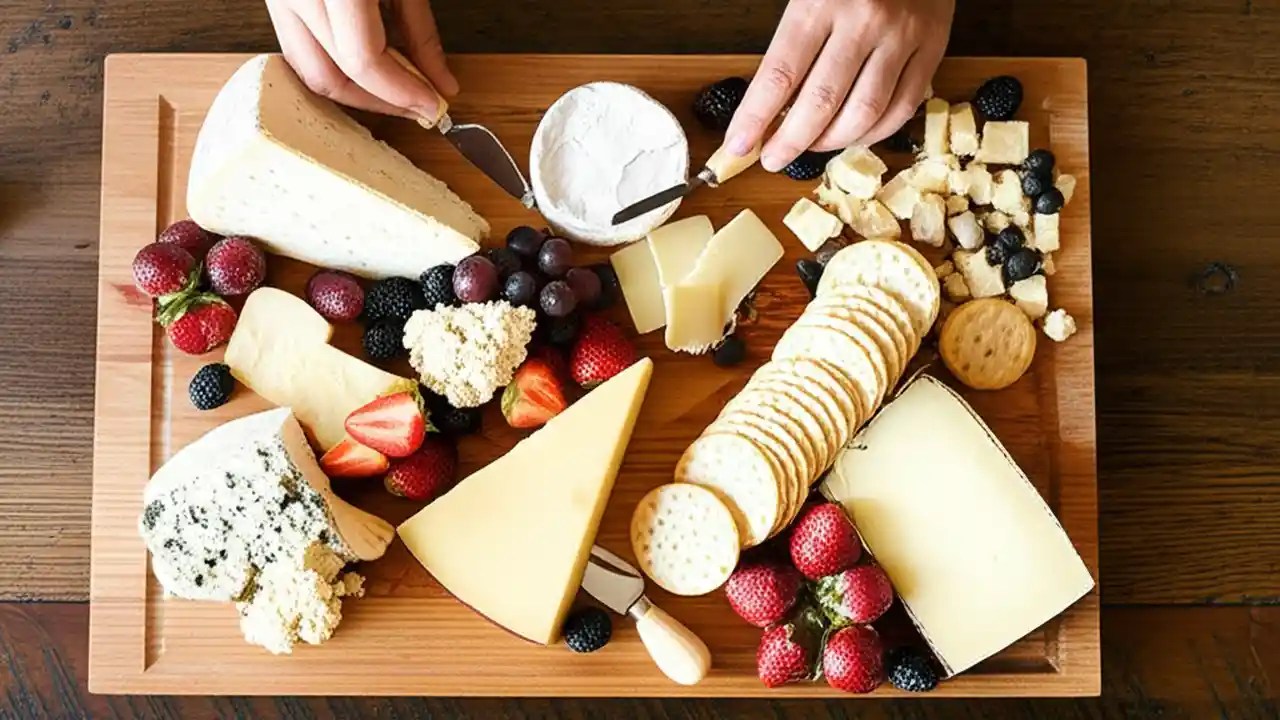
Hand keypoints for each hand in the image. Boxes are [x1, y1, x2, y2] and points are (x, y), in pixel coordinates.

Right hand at [266, 0, 457, 120]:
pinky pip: (298, 50)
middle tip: (417, 106)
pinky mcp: (274, 1)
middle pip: (329, 77)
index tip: (432, 104)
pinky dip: (333, 67)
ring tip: (396, 90)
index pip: (362, 62)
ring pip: (308, 70)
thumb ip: (421, 31)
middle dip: (379, 101)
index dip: (401, 92)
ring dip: (354, 91)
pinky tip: (367, 69)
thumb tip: (441, 84)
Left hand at [727, 0, 953, 171]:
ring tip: (811, 146)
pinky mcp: (933, 48)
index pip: (780, 75)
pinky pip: (903, 107)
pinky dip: (875, 132)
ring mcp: (902, 37)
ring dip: (832, 142)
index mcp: (820, 2)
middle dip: (790, 141)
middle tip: (772, 158)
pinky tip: (854, 135)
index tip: (739, 145)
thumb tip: (767, 106)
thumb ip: (789, 43)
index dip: (755, 118)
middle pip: (821, 102)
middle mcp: (863, 21)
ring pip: (864, 113)